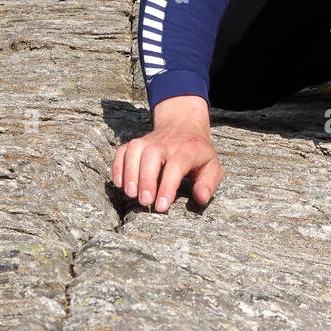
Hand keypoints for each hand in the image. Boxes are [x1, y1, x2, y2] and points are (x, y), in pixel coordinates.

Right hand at [112, 95, 222, 212]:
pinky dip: (118, 166)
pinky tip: (120, 184)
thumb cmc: (198, 153)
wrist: (184, 125)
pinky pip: (123, 151)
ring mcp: (149, 141)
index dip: (168, 186)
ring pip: (135, 150)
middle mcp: (166, 143)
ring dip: (130, 173)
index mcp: (187, 149)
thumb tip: (201, 198)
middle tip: (145, 202)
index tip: (161, 206)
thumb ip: (209, 183)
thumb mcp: (212, 166)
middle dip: (146, 179)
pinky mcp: (136, 143)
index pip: (176, 165)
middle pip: (152, 156)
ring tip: (131, 194)